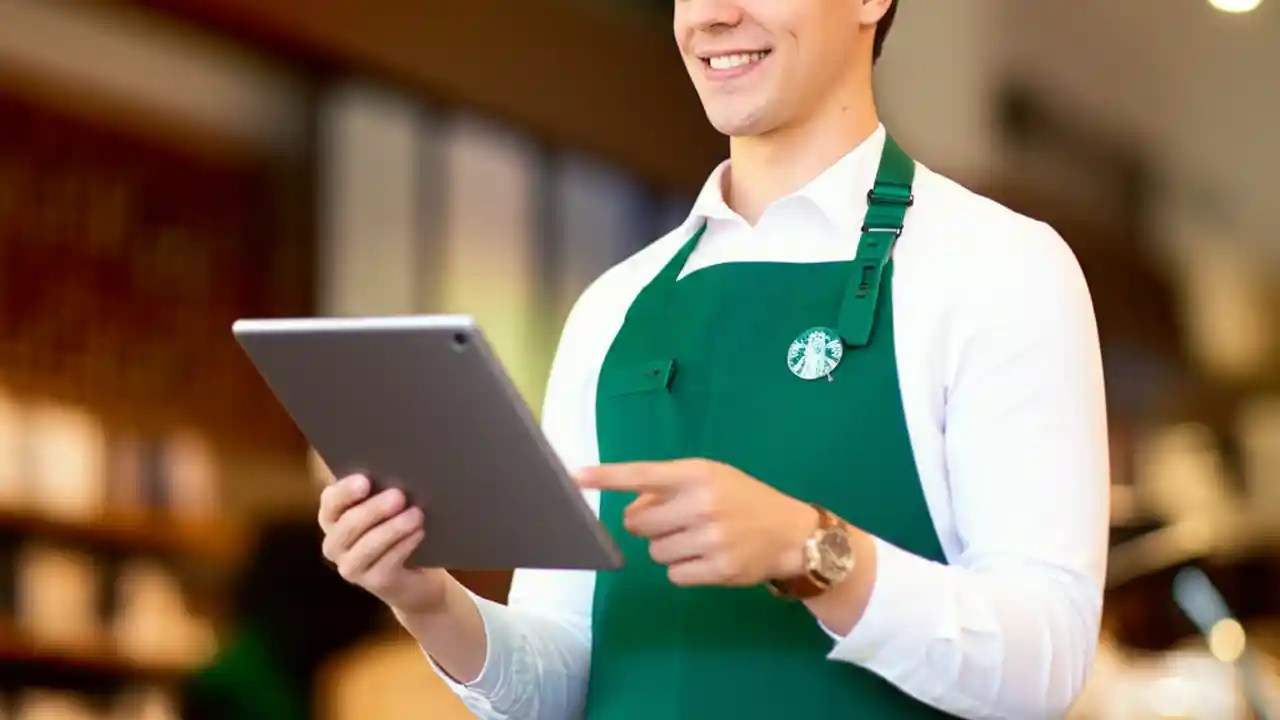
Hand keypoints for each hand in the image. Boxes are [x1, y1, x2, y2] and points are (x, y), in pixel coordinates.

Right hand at [319, 474, 448, 614]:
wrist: (416, 577)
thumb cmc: (397, 530)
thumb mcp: (387, 509)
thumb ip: (382, 492)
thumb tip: (394, 477)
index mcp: (333, 518)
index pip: (330, 502)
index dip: (345, 492)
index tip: (365, 480)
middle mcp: (335, 545)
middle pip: (348, 524)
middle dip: (374, 509)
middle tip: (399, 495)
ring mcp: (351, 567)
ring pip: (367, 546)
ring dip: (392, 528)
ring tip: (415, 515)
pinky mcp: (374, 583)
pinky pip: (387, 563)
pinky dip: (404, 545)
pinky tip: (419, 533)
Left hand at [577, 459, 818, 586]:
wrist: (792, 534)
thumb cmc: (743, 500)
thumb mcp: (711, 478)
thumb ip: (669, 487)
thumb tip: (630, 508)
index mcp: (698, 474)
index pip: (643, 474)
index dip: (607, 477)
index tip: (576, 477)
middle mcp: (702, 503)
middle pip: (638, 523)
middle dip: (647, 524)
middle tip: (674, 521)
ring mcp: (711, 538)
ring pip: (654, 552)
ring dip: (667, 548)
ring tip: (697, 539)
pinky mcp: (718, 569)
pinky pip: (674, 575)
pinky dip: (683, 569)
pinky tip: (705, 558)